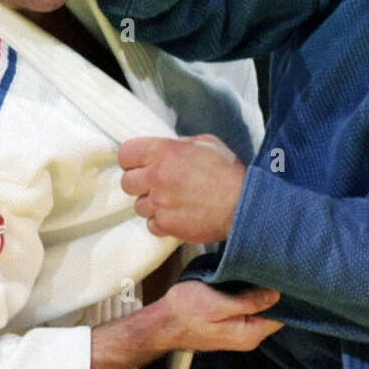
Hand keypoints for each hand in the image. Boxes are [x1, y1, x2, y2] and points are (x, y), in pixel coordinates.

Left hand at [120, 134, 246, 244]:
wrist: (243, 205)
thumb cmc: (228, 172)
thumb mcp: (205, 144)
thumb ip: (179, 145)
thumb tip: (167, 150)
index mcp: (164, 152)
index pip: (125, 154)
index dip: (131, 160)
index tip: (139, 165)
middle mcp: (157, 177)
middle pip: (127, 183)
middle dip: (139, 184)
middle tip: (155, 186)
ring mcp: (160, 203)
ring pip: (139, 206)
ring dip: (152, 205)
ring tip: (171, 203)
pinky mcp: (167, 224)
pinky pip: (151, 225)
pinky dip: (161, 223)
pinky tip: (177, 216)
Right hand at [154, 281, 281, 351]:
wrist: (162, 322)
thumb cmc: (185, 312)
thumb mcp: (218, 303)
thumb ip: (249, 302)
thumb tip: (277, 294)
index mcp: (249, 334)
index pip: (281, 316)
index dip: (285, 297)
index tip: (282, 276)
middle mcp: (248, 336)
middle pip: (272, 313)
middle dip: (272, 293)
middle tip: (268, 269)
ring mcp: (240, 331)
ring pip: (260, 309)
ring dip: (259, 292)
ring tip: (257, 272)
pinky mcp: (231, 324)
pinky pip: (248, 309)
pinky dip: (248, 295)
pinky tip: (245, 282)